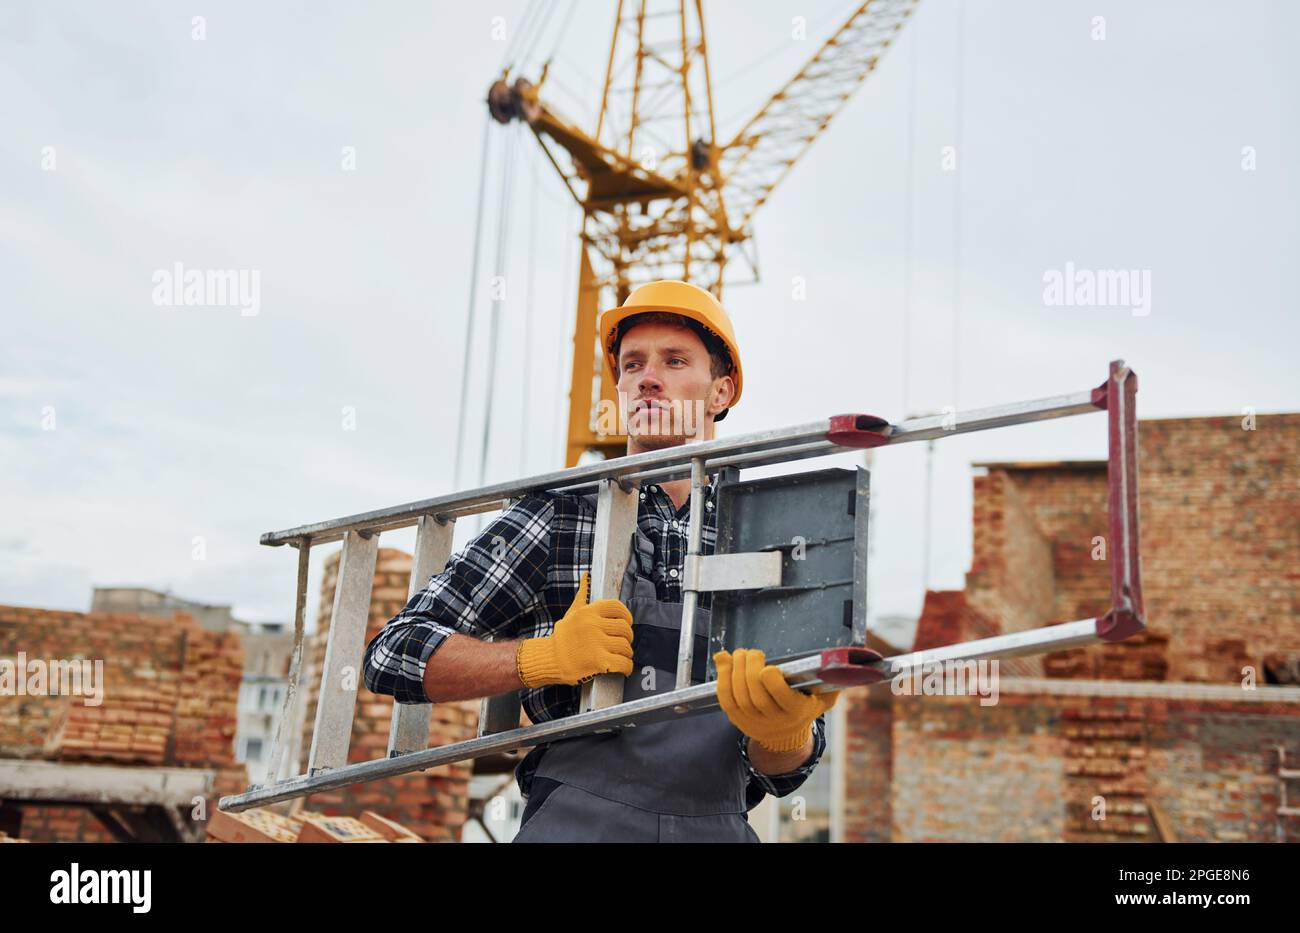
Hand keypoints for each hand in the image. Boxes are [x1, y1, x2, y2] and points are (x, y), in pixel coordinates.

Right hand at [516, 572, 634, 687]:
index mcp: (589, 612)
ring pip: (626, 646)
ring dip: (627, 653)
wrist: (549, 659)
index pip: (618, 608)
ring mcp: (597, 644)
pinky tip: (624, 668)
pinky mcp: (600, 662)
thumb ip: (582, 595)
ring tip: (622, 656)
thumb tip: (587, 575)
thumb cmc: (563, 636)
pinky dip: (627, 667)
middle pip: (625, 629)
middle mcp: (594, 625)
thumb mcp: (572, 612)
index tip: (626, 623)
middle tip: (622, 643)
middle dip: (627, 637)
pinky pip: (624, 663)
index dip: (626, 616)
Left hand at [713, 648, 838, 751]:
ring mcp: (753, 722)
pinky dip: (722, 679)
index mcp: (796, 712)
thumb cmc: (804, 707)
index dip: (772, 681)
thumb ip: (830, 683)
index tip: (769, 666)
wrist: (785, 736)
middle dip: (749, 669)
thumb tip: (841, 665)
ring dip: (734, 670)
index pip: (782, 697)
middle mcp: (774, 720)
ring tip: (739, 654)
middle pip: (756, 696)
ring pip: (738, 697)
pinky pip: (725, 700)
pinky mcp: (737, 720)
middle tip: (751, 652)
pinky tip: (724, 661)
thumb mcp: (822, 698)